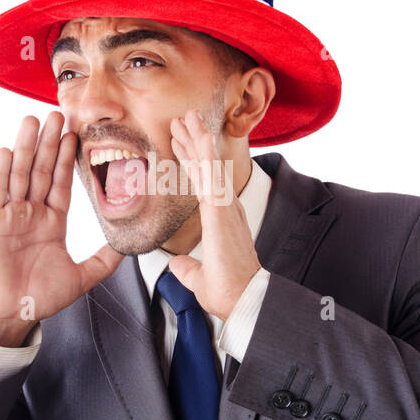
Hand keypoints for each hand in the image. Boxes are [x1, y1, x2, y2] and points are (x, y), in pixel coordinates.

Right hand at [0, 111, 123, 346]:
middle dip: (50, 143)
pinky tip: (7, 150)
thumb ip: (104, 261)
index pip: (62, 182)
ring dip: (27, 147)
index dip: (68, 158)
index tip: (75, 135)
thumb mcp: (81, 278)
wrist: (10, 315)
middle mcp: (31, 212)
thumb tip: (129, 248)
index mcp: (51, 221)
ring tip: (33, 120)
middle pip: (42, 170)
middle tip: (57, 114)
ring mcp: (9, 214)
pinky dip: (1, 171)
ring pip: (20, 173)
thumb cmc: (39, 298)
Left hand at [165, 108, 261, 320]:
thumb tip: (176, 265)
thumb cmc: (228, 293)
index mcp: (221, 221)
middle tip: (183, 119)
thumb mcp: (198, 278)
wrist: (243, 302)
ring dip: (198, 140)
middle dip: (194, 142)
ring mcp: (225, 208)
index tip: (182, 143)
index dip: (193, 161)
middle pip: (207, 168)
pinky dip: (206, 155)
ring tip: (187, 117)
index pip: (203, 183)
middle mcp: (226, 209)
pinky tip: (200, 136)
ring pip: (209, 166)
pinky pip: (212, 177)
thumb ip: (187, 268)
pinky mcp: (221, 213)